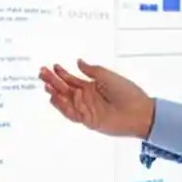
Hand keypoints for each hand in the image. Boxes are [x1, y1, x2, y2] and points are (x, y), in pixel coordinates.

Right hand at [39, 59, 156, 138]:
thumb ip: (91, 70)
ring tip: (46, 84)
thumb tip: (78, 62)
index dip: (62, 73)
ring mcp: (87, 109)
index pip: (72, 79)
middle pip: (65, 89)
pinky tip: (55, 97)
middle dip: (53, 81)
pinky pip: (71, 113)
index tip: (53, 66)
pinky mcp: (88, 120)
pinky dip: (62, 106)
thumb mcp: (108, 76)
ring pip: (66, 101)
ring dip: (55, 93)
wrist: (139, 112)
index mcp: (92, 86)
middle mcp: (87, 98)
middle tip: (42, 73)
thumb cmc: (128, 93)